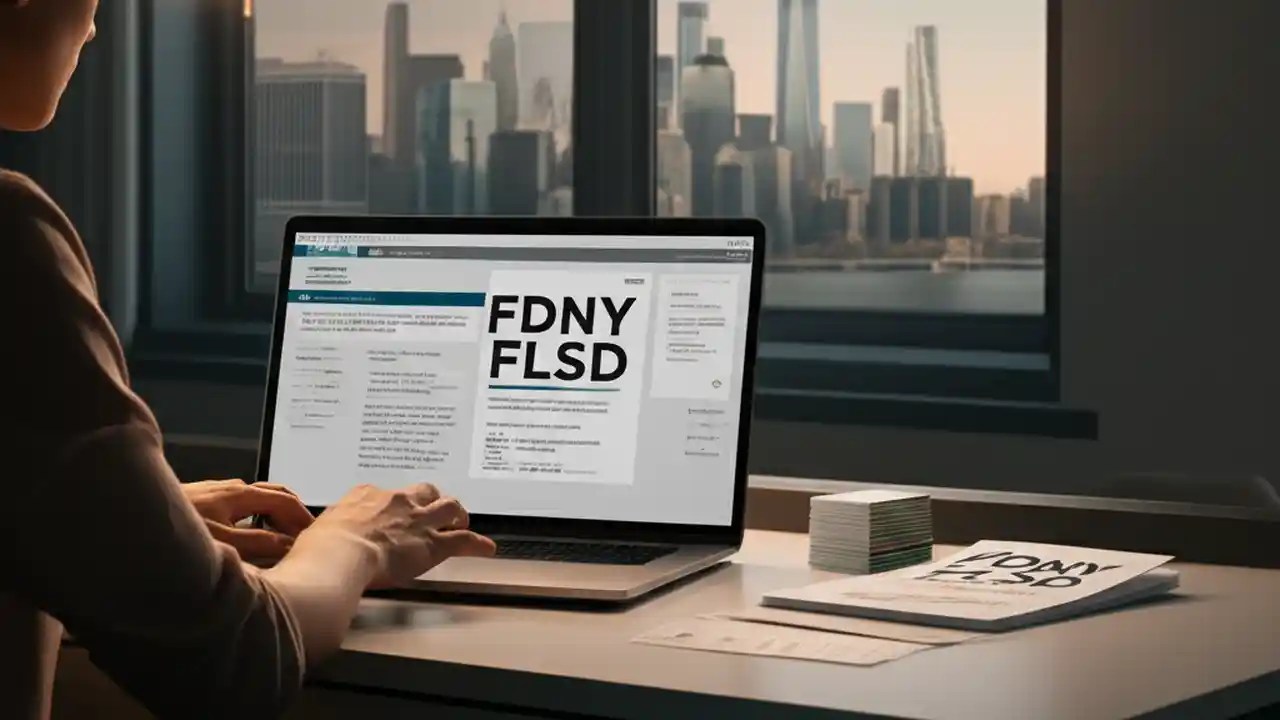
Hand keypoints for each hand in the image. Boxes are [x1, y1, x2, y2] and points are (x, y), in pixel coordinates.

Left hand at [182, 479, 314, 560]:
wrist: (123, 519)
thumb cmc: (173, 534)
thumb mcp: (223, 544)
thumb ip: (259, 545)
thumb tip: (290, 544)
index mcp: (237, 494)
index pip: (284, 500)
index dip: (303, 517)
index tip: (315, 536)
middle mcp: (226, 488)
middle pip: (270, 493)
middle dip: (291, 512)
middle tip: (302, 535)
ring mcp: (210, 493)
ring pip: (251, 500)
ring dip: (269, 516)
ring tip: (276, 540)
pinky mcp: (195, 503)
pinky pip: (234, 507)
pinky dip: (250, 519)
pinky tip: (240, 539)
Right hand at [297, 483, 494, 588]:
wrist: (340, 555)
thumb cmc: (322, 547)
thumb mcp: (319, 528)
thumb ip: (329, 530)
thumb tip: (322, 540)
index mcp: (366, 495)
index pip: (385, 495)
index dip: (392, 506)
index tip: (391, 515)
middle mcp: (397, 501)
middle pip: (423, 492)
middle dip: (430, 500)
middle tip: (434, 510)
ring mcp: (418, 520)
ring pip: (448, 507)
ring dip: (456, 514)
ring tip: (462, 520)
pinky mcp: (433, 543)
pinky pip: (463, 540)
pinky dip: (477, 544)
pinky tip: (487, 548)